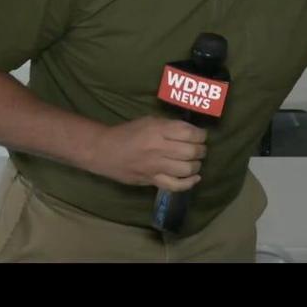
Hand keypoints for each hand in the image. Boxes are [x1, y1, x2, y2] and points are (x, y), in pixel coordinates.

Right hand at [83, 116, 207, 190]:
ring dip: (196, 165)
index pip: (189, 133)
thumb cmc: (128, 133)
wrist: (104, 151)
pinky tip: (195, 178)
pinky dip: (189, 183)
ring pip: (187, 169)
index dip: (201, 135)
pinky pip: (175, 185)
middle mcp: (158, 148)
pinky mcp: (152, 180)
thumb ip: (170, 126)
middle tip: (200, 148)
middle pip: (191, 152)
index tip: (201, 135)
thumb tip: (191, 132)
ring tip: (195, 161)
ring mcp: (155, 167)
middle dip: (201, 150)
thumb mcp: (149, 121)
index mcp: (158, 130)